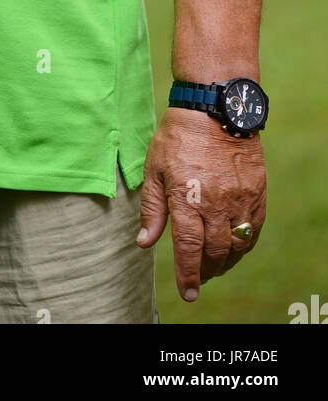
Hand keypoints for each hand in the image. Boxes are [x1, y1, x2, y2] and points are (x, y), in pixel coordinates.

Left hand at [136, 107, 265, 301]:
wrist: (214, 107)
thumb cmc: (178, 136)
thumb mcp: (155, 169)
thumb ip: (152, 209)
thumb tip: (144, 242)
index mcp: (187, 197)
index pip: (189, 248)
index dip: (188, 275)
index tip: (187, 293)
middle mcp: (216, 202)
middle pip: (214, 251)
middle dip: (205, 271)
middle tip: (198, 279)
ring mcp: (239, 197)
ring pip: (237, 244)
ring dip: (226, 261)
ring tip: (215, 266)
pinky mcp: (256, 191)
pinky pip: (254, 228)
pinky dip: (245, 244)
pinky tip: (235, 247)